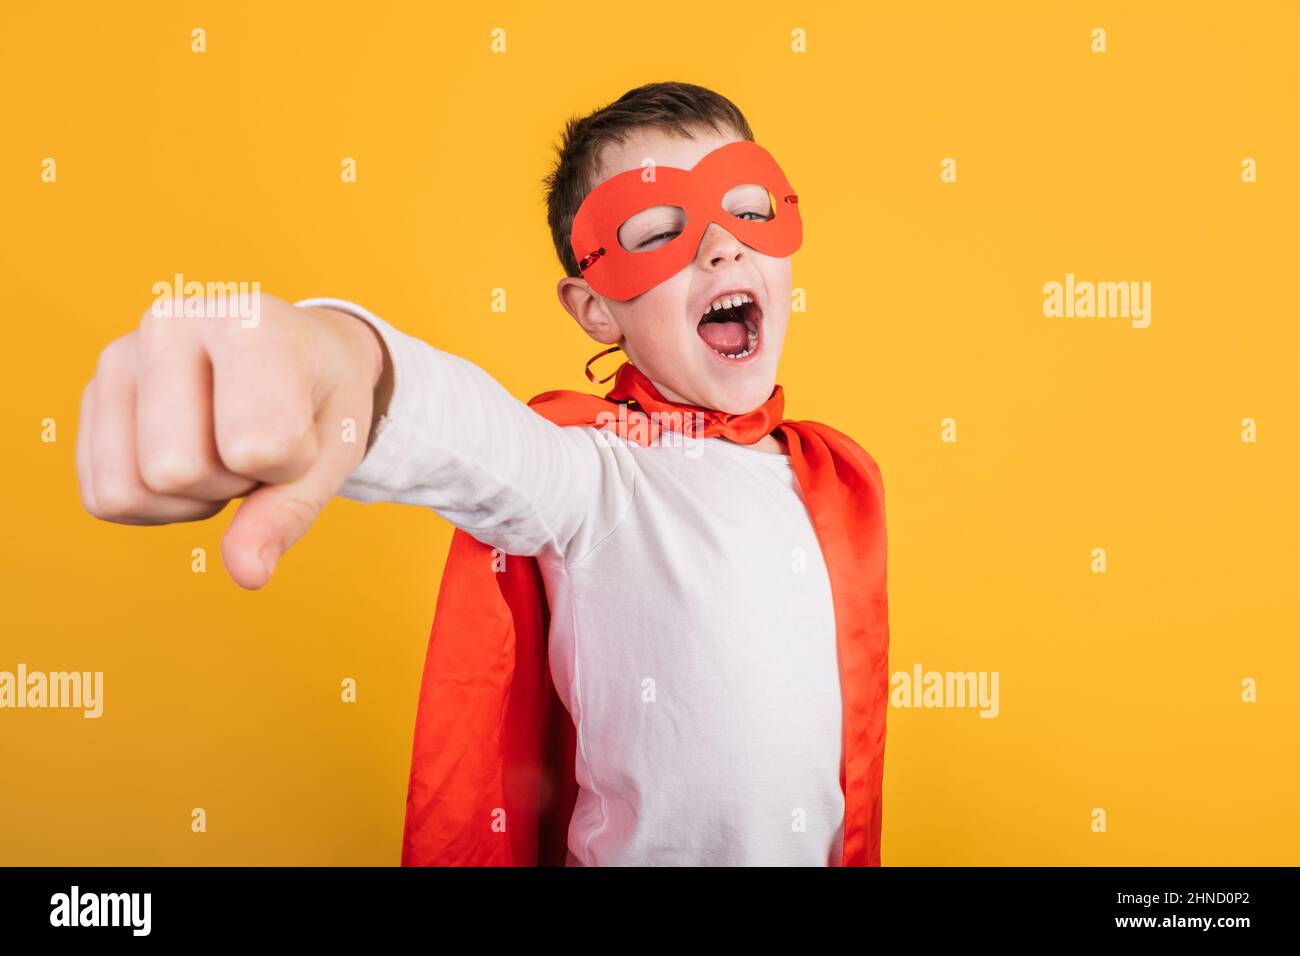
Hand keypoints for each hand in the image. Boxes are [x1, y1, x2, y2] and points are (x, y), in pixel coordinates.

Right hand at [75, 292, 388, 589]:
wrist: (298, 354)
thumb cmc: (321, 397)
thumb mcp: (335, 451)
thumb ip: (292, 511)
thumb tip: (246, 573)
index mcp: (247, 323)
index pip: (256, 448)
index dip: (292, 465)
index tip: (305, 429)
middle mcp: (170, 323)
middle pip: (175, 470)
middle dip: (233, 483)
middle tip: (259, 444)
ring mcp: (119, 355)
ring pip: (132, 488)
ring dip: (193, 497)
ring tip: (224, 448)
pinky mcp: (92, 395)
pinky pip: (106, 498)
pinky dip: (156, 505)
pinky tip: (190, 460)